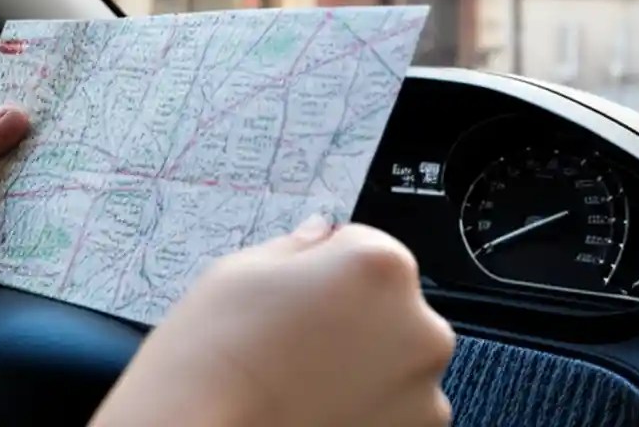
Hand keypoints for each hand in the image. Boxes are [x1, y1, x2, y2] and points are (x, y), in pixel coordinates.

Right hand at [90, 219, 454, 426]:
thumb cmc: (216, 355)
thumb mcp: (242, 269)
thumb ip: (298, 245)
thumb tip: (319, 235)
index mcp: (378, 266)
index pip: (364, 244)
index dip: (324, 264)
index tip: (298, 288)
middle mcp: (418, 325)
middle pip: (389, 301)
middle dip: (352, 312)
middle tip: (295, 335)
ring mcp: (422, 388)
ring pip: (395, 355)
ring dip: (363, 359)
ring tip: (301, 374)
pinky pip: (397, 403)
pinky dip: (367, 403)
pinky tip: (316, 402)